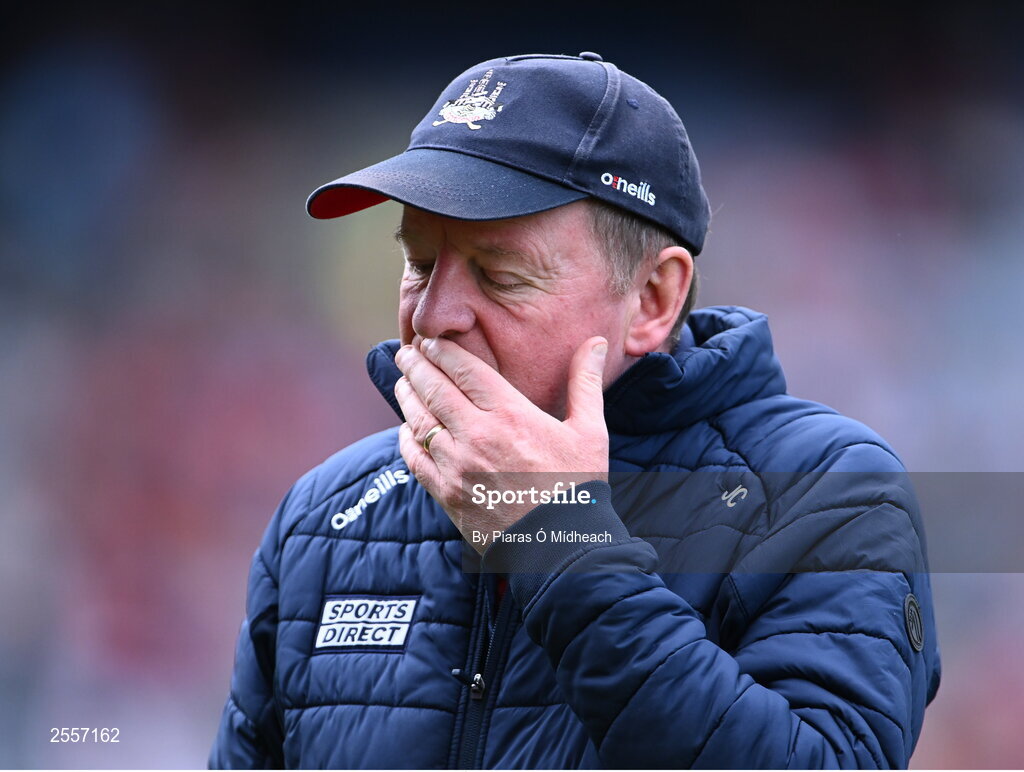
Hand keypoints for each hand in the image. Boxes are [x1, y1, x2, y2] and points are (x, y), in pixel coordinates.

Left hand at [394, 336, 608, 552]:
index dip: (443, 351)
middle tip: (406, 351)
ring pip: (419, 421)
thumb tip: (594, 341)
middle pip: (434, 389)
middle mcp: (477, 436)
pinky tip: (407, 428)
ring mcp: (457, 467)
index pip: (465, 369)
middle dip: (416, 365)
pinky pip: (415, 459)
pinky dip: (407, 438)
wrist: (562, 549)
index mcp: (511, 415)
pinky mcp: (447, 494)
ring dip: (407, 396)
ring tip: (403, 381)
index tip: (432, 340)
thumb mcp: (590, 431)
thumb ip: (584, 382)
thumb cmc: (578, 488)